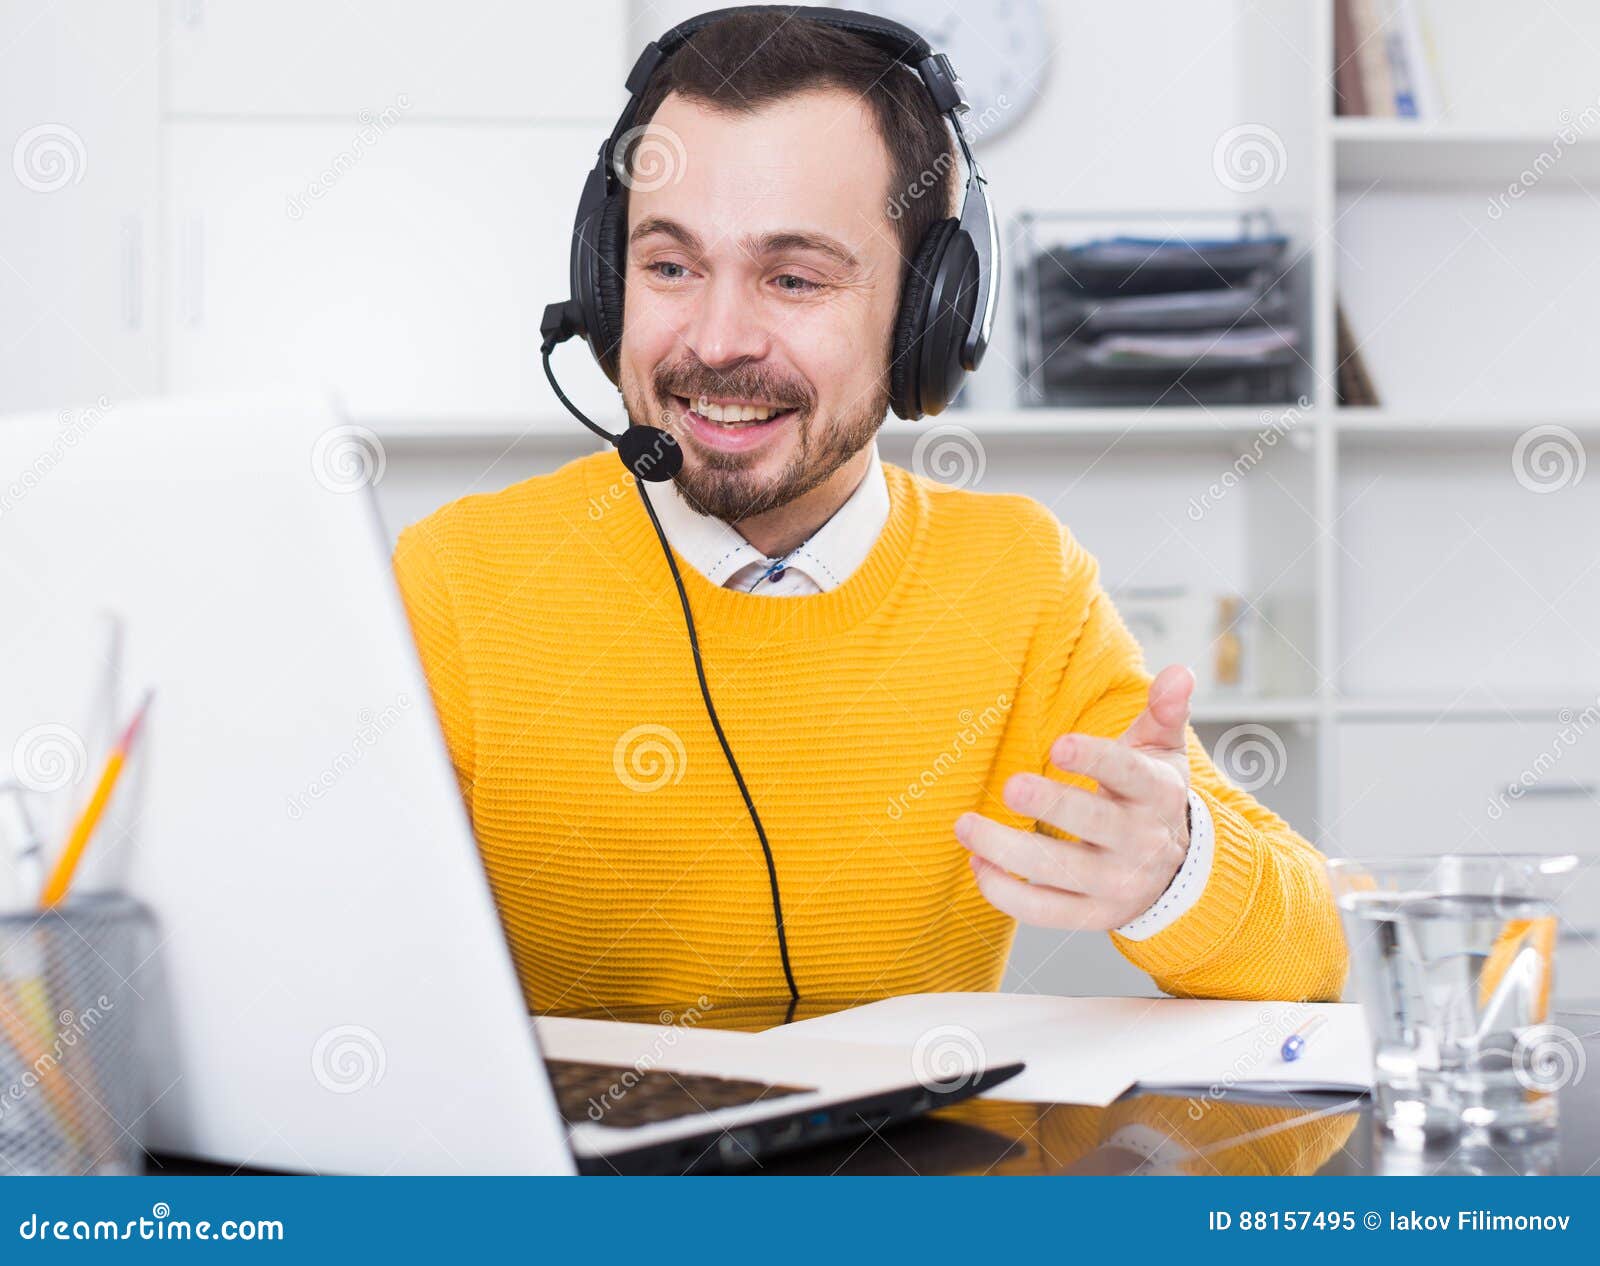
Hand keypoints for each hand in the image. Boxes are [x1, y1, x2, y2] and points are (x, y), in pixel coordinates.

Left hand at [955, 664, 1195, 930]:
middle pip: (1093, 824)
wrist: (1176, 870)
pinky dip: (1006, 893)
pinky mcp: (1092, 915)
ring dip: (1007, 851)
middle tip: (1009, 785)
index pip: (1128, 773)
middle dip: (1050, 805)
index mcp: (1157, 793)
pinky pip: (1043, 912)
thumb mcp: (1163, 751)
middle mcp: (1140, 842)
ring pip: (1059, 872)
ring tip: (965, 826)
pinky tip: (978, 865)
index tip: (1059, 744)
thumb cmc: (1150, 795)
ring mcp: (1116, 884)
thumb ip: (1166, 710)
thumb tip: (1179, 673)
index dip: (1095, 758)